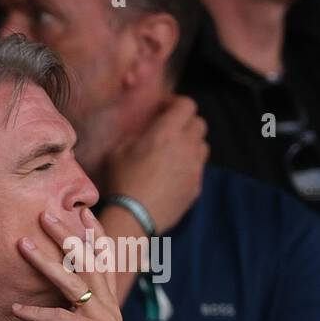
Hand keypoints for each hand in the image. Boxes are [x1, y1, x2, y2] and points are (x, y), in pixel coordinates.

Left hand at [11, 208, 150, 320]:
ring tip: (22, 244)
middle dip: (65, 235)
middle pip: (85, 262)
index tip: (78, 211)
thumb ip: (68, 319)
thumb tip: (51, 304)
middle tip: (44, 211)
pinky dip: (37, 312)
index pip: (98, 261)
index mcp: (103, 305)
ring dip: (45, 262)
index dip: (89, 235)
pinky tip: (16, 306)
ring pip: (72, 283)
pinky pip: (61, 320)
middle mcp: (105, 307)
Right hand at [101, 95, 207, 232]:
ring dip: (190, 145)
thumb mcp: (117, 152)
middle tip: (170, 131)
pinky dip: (188, 167)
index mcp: (166, 133)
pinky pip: (197, 169)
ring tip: (174, 154)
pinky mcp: (196, 186)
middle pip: (199, 124)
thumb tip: (146, 132)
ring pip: (202, 146)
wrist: (133, 217)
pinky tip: (172, 176)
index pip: (186, 105)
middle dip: (186, 123)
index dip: (176, 103)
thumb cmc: (121, 182)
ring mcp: (195, 167)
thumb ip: (136, 136)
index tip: (164, 109)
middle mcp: (186, 146)